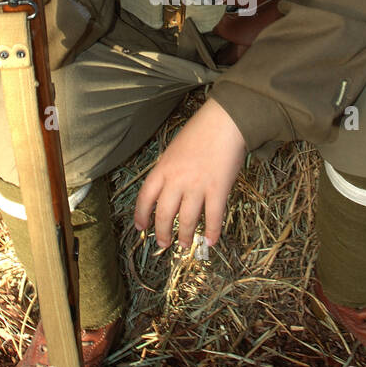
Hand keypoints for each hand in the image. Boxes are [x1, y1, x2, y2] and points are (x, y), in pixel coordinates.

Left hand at [134, 98, 246, 249]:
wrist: (224, 121)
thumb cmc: (200, 132)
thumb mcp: (174, 150)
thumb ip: (168, 170)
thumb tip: (167, 190)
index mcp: (163, 169)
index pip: (145, 198)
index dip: (141, 215)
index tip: (141, 227)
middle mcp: (177, 180)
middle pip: (164, 214)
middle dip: (162, 233)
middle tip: (163, 243)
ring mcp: (197, 186)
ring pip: (187, 220)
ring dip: (186, 236)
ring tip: (185, 245)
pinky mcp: (218, 189)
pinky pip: (213, 217)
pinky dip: (212, 232)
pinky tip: (211, 241)